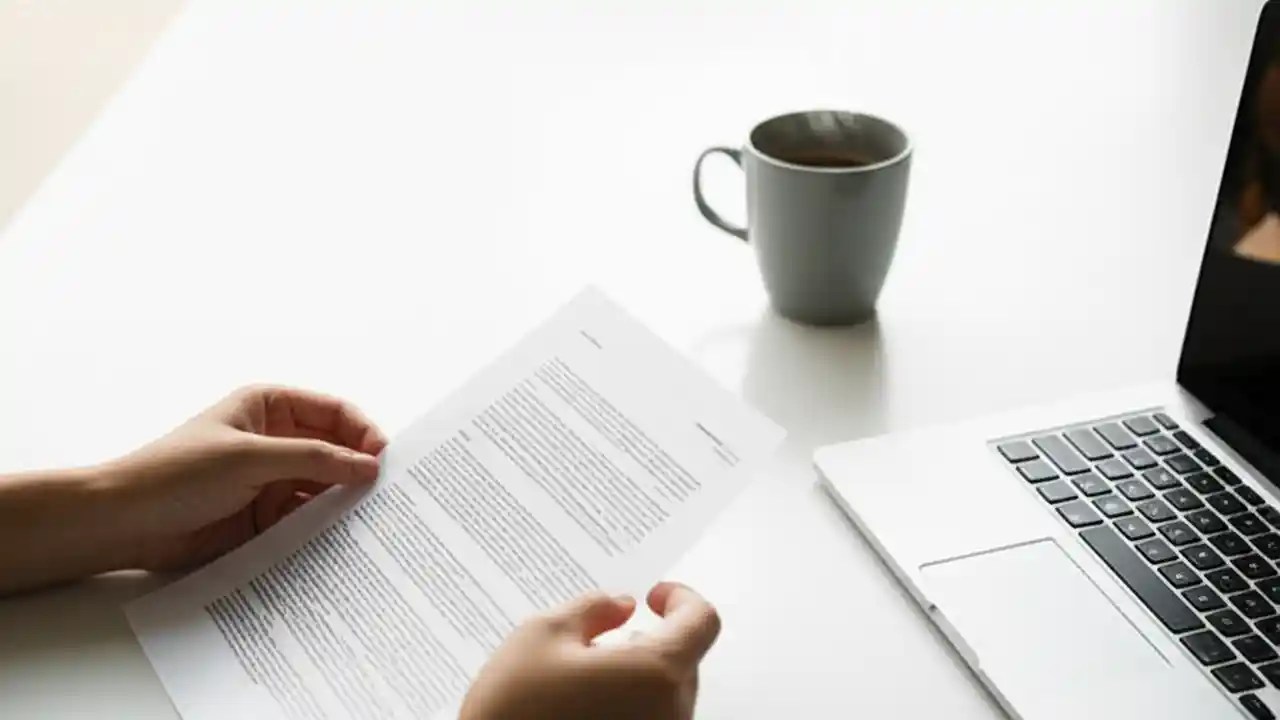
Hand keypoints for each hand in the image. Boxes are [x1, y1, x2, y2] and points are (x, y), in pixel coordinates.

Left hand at [105, 385, 386, 570]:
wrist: (124, 524)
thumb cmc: (176, 474)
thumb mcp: (250, 457)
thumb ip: (313, 460)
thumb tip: (370, 466)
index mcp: (270, 407)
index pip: (334, 412)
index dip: (363, 432)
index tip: (385, 460)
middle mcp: (276, 440)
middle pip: (336, 451)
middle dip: (359, 469)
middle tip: (387, 494)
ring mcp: (272, 480)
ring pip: (325, 488)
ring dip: (343, 503)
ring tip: (369, 521)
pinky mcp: (266, 518)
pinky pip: (307, 520)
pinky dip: (324, 529)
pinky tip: (341, 541)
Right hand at [460, 582, 720, 719]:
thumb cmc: (513, 711)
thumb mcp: (542, 635)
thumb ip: (592, 609)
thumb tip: (621, 605)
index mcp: (656, 673)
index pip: (701, 622)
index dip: (681, 599)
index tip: (655, 596)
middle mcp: (670, 713)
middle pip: (684, 662)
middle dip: (652, 641)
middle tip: (602, 639)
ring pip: (667, 696)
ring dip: (638, 678)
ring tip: (584, 679)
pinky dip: (630, 707)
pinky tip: (585, 707)